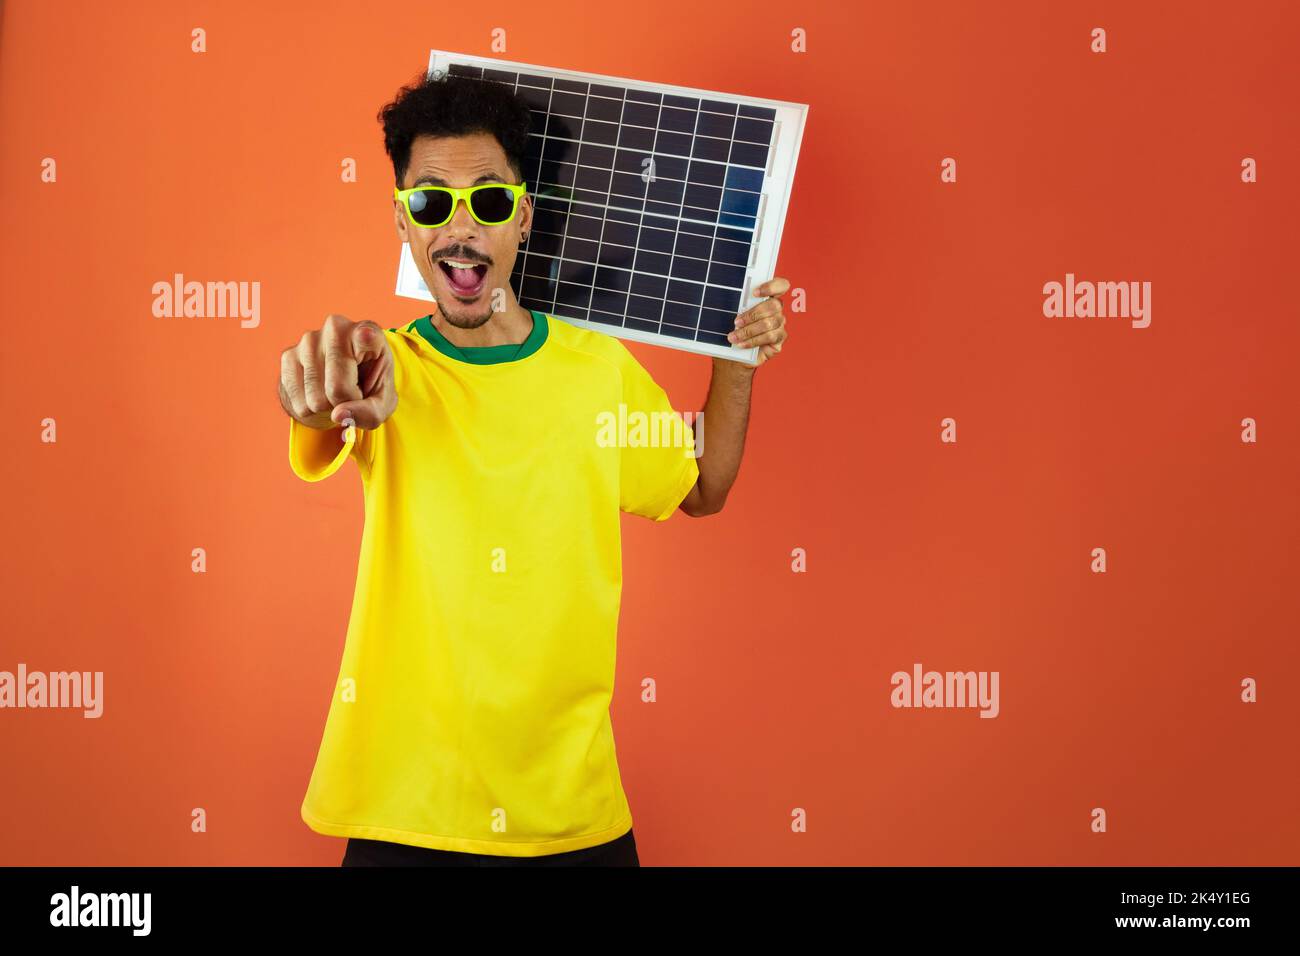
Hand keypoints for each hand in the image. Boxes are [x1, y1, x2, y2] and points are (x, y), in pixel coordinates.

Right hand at [278, 314, 397, 429]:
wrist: (341, 386)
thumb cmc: (368, 388)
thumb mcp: (382, 403)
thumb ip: (370, 412)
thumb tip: (338, 415)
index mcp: (368, 332)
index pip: (365, 335)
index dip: (365, 339)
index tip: (366, 336)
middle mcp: (336, 328)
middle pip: (338, 387)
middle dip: (346, 402)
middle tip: (351, 392)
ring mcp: (309, 340)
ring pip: (316, 399)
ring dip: (327, 407)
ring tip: (335, 392)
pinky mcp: (288, 355)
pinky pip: (299, 403)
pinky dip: (310, 409)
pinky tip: (318, 392)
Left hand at [727, 277, 789, 366]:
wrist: (736, 355)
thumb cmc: (735, 331)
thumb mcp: (733, 317)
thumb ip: (738, 307)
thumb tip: (727, 300)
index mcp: (768, 297)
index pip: (781, 286)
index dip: (772, 286)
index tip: (754, 293)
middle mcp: (777, 310)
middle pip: (774, 305)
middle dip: (752, 314)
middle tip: (736, 322)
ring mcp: (780, 324)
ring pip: (769, 323)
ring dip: (749, 330)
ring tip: (734, 337)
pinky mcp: (779, 339)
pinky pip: (769, 337)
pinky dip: (753, 341)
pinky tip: (741, 344)